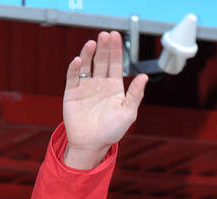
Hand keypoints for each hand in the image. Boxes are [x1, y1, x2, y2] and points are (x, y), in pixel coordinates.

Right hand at [63, 30, 147, 162]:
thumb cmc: (111, 132)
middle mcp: (100, 83)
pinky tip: (78, 61)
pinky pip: (73, 76)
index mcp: (114, 86)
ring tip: (92, 43)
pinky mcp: (72, 91)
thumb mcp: (127, 113)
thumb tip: (145, 77)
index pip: (115, 63)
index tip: (116, 36)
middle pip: (102, 59)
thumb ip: (135, 95)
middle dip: (103, 47)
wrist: (91, 145)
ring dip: (89, 53)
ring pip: (87, 64)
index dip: (116, 50)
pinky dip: (75, 68)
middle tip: (105, 35)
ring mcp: (85, 86)